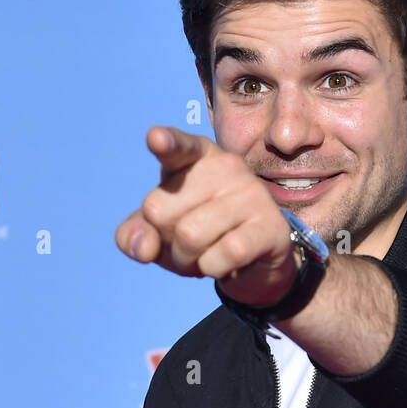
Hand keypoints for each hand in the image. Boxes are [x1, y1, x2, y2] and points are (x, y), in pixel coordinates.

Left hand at [115, 126, 298, 306]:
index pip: (177, 147)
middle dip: (164, 241)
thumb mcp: (159, 232)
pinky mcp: (271, 225)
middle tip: (188, 242)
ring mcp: (251, 192)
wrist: (254, 262)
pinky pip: (224, 255)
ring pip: (189, 237)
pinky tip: (227, 262)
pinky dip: (214, 269)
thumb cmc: (201, 235)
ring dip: (188, 261)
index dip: (166, 143)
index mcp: (194, 156)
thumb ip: (135, 234)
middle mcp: (225, 165)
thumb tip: (142, 249)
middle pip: (159, 211)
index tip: (156, 139)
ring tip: (206, 254)